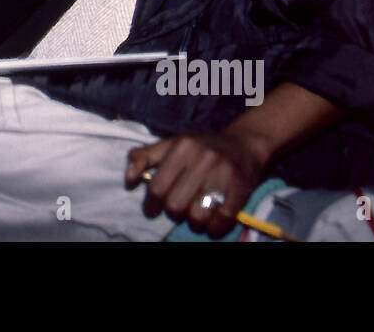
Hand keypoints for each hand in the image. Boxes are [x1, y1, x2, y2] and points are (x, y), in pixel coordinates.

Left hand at [125, 130, 267, 237]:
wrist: (244, 145)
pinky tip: (211, 224)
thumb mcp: (171, 144)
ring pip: (196, 217)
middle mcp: (203, 158)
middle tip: (176, 209)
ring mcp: (223, 175)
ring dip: (193, 222)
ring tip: (194, 215)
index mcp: (183, 146)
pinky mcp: (240, 192)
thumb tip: (129, 179)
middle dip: (172, 212)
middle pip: (175, 205)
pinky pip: (221, 222)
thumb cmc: (201, 147)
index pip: (157, 187)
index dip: (151, 203)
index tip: (153, 208)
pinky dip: (213, 229)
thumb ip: (145, 156)